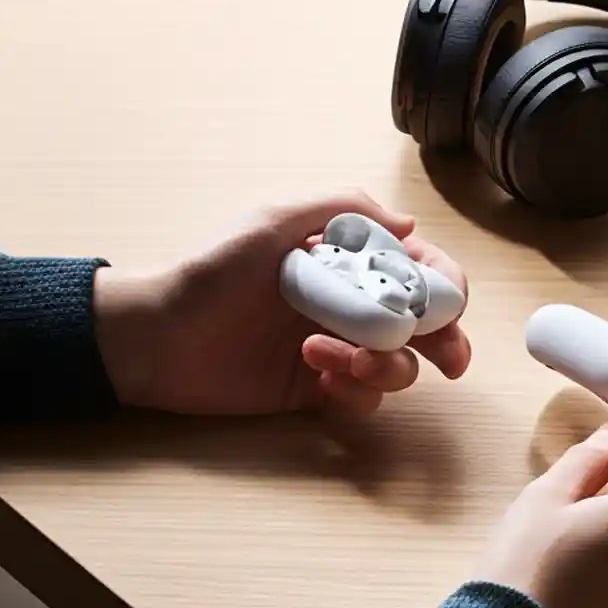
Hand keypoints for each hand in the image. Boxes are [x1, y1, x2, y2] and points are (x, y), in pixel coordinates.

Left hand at [92, 191, 470, 416]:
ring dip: (380, 364)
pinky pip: (362, 398)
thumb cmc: (212, 270)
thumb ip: (344, 210)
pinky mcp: (316, 389)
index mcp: (347, 258)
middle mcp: (349, 302)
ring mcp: (336, 347)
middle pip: (423, 326)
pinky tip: (316, 373)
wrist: (157, 336)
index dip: (444, 288)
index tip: (449, 308)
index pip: (417, 270)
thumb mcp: (274, 220)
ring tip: (328, 355)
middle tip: (450, 362)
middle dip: (444, 342)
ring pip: (397, 366)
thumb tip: (411, 226)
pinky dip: (352, 390)